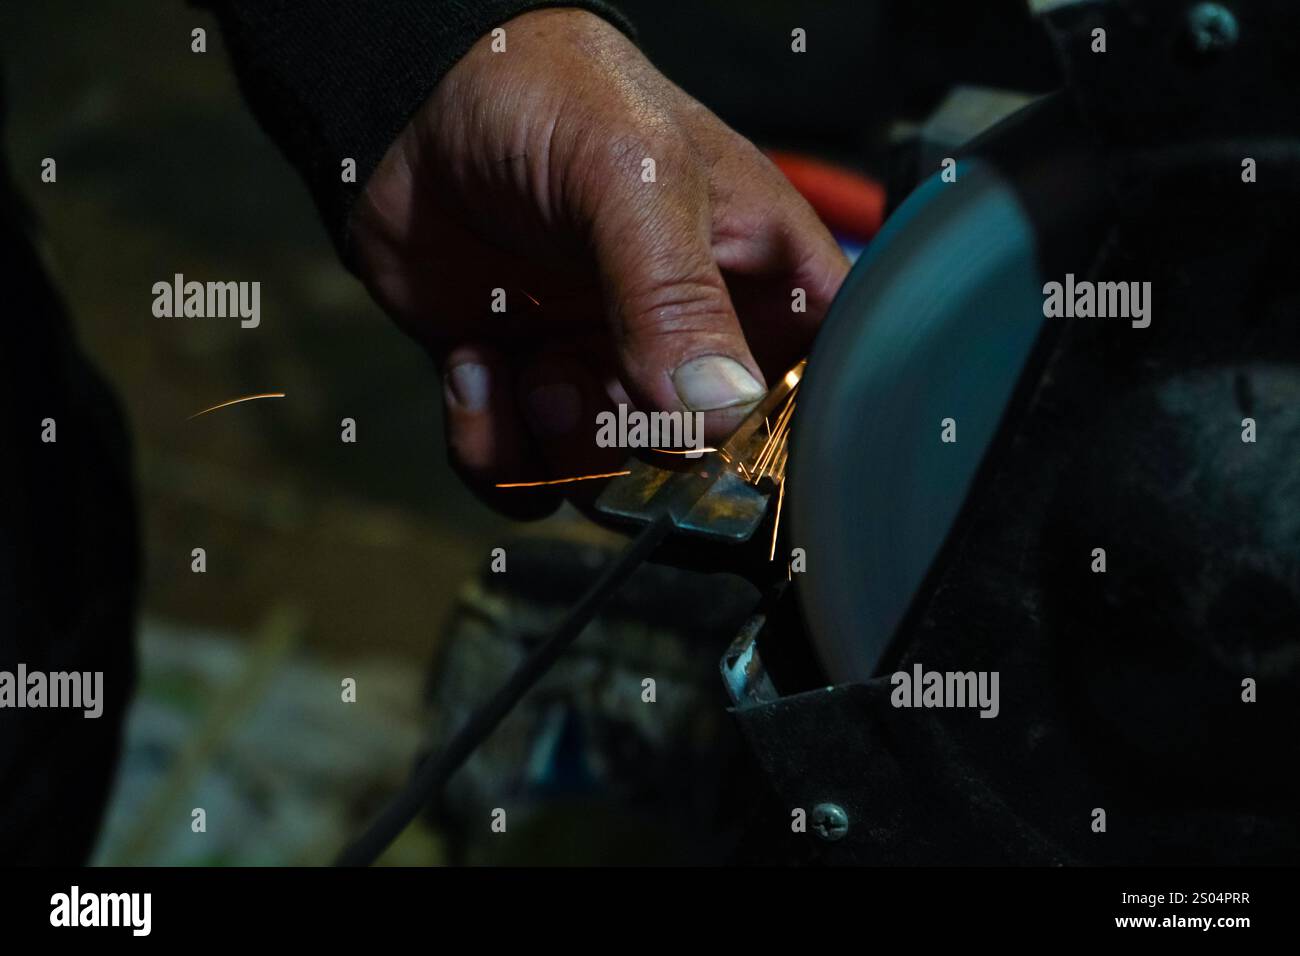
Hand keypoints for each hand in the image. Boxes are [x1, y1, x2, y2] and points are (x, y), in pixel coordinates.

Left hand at [351, 8, 847, 512]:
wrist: (416, 104)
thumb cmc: (550, 99)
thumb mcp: (635, 175)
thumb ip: (677, 294)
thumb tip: (717, 410)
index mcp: (760, 277)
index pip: (819, 384)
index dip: (784, 429)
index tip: (725, 431)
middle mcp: (691, 340)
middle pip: (709, 458)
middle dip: (645, 436)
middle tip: (600, 372)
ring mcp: (608, 372)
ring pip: (613, 482)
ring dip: (560, 439)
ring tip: (526, 360)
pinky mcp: (526, 393)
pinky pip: (526, 479)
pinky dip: (492, 444)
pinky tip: (474, 362)